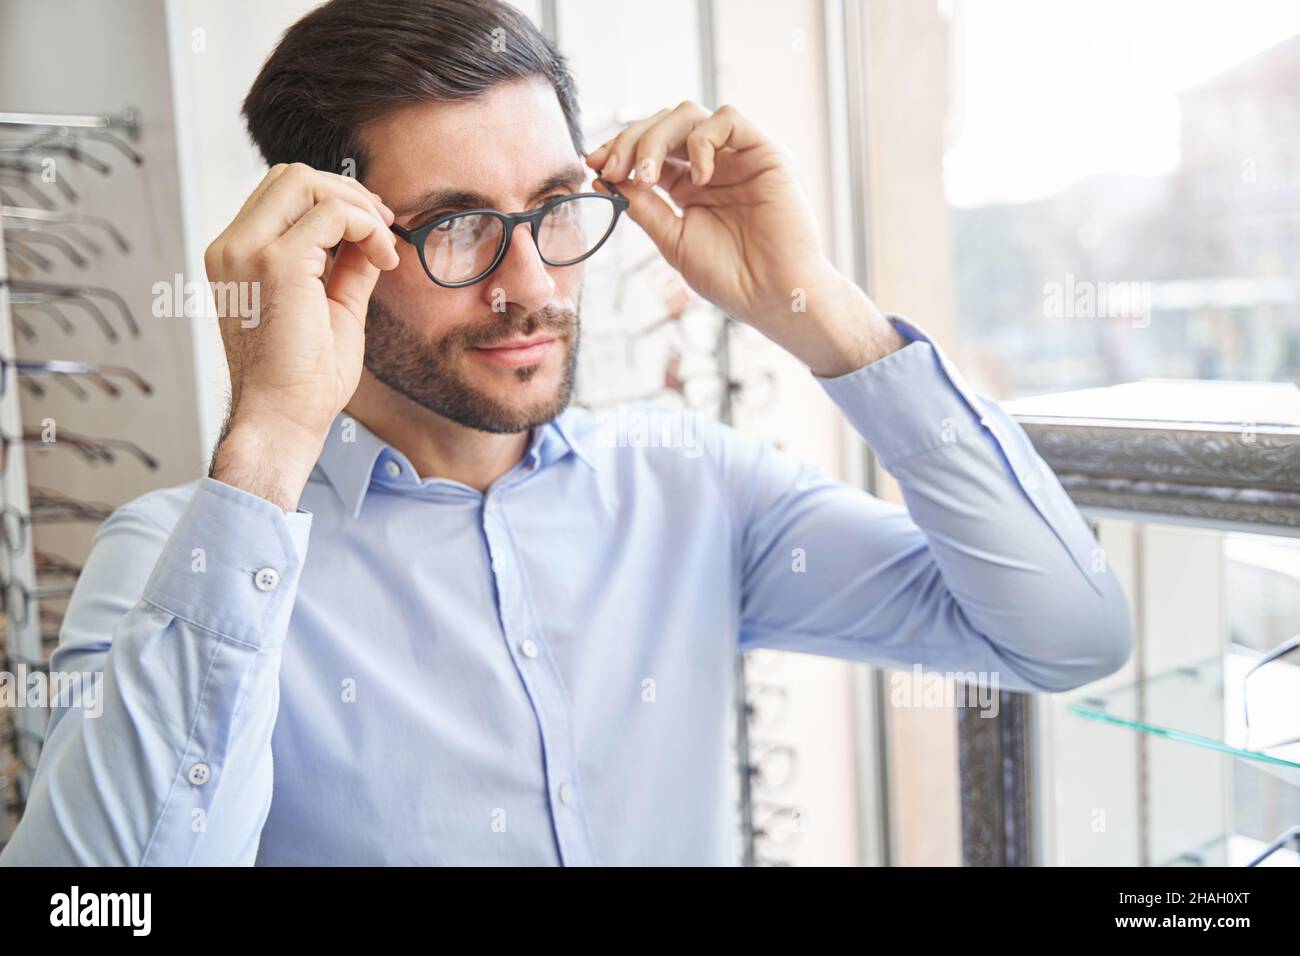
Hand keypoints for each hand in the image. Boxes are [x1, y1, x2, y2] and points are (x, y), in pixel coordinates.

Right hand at [203, 163, 399, 506]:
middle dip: (346, 192)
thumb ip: (345, 265)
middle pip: (291, 176)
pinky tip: (383, 260)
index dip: (333, 199)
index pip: (281, 195)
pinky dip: (367, 228)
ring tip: (383, 249)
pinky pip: (332, 215)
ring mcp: (248, 251)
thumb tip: (371, 233)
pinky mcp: (277, 263)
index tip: (372, 228)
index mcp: (236, 256)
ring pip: (306, 182)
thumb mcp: (331, 305)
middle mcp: (232, 247)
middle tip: (384, 226)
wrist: (284, 417)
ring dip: (358, 207)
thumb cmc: (303, 377)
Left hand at [587, 102, 902, 375]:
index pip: (647, 150)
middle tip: (612, 169)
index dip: (618, 150)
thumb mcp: (673, 241)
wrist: (774, 297)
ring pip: (689, 114)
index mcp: (688, 186)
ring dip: (657, 138)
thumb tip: (605, 179)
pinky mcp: (764, 153)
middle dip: (629, 141)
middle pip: (662, 124)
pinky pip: (728, 119)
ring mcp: (736, 157)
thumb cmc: (730, 278)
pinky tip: (697, 178)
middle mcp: (711, 165)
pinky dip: (703, 140)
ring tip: (648, 177)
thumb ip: (643, 207)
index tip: (593, 165)